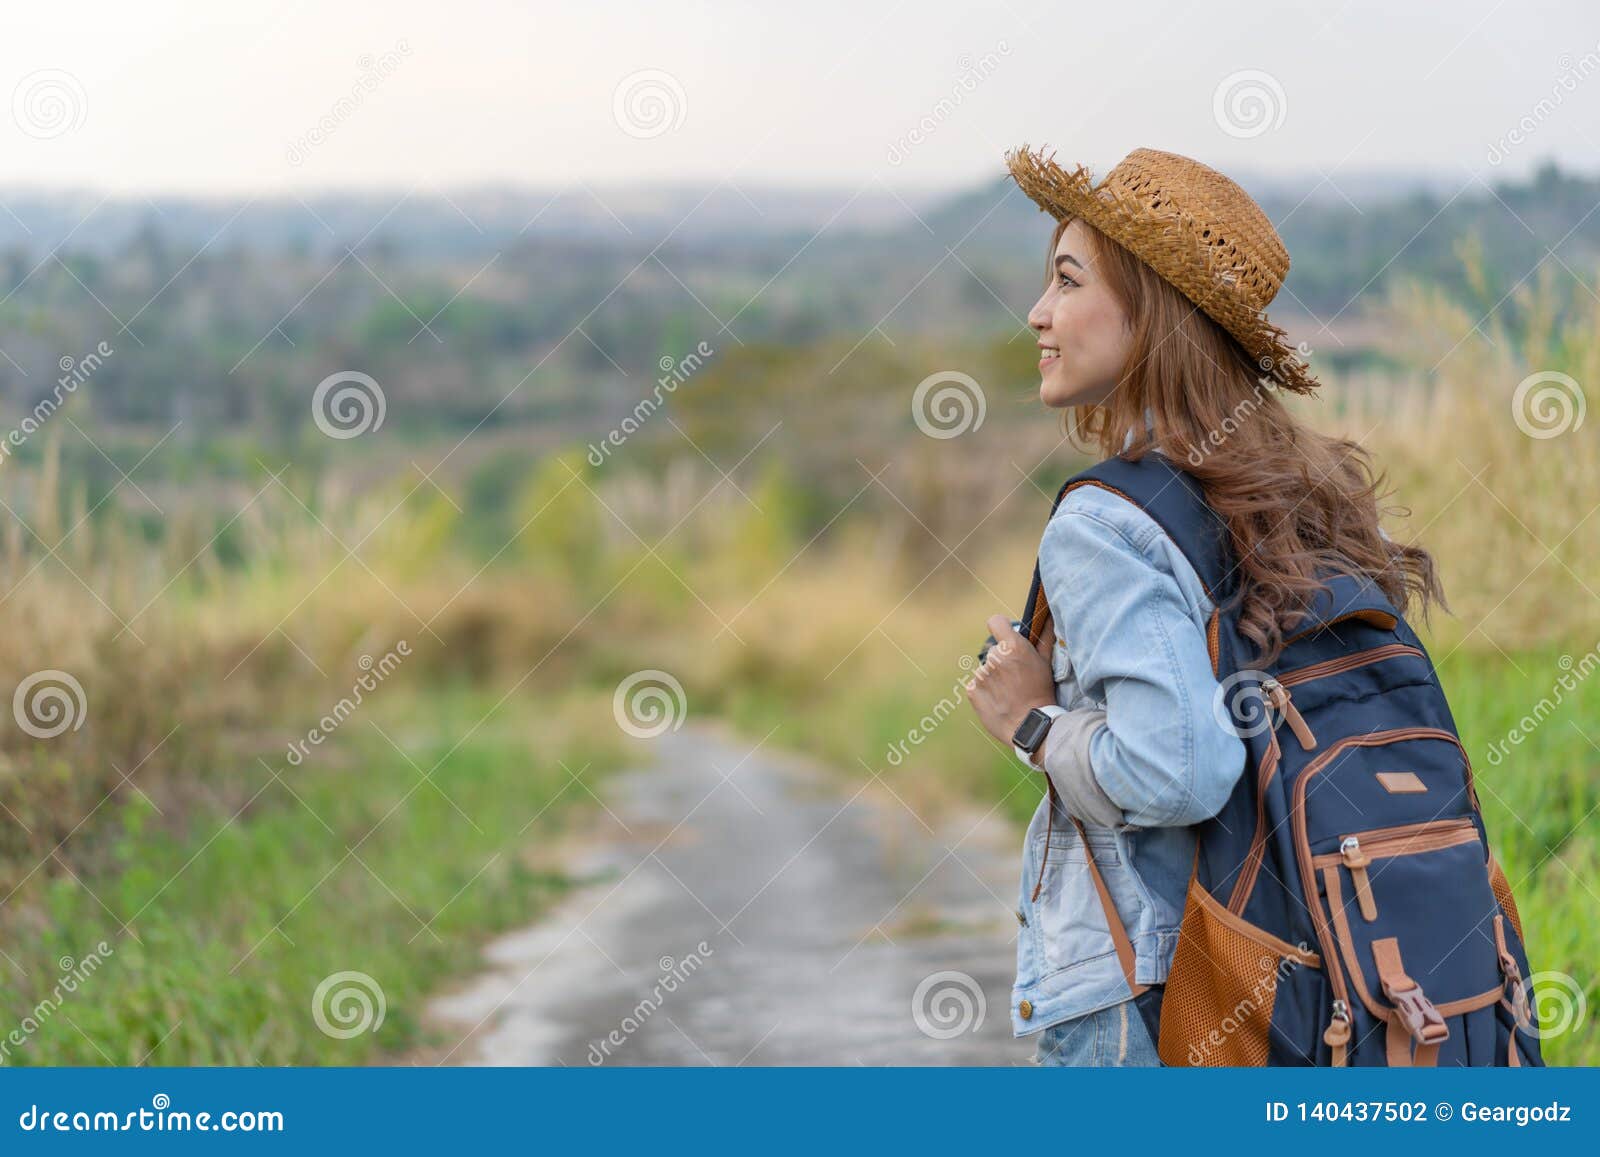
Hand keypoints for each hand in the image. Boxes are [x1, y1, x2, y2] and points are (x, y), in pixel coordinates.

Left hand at [965, 613, 1056, 746]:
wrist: (1030, 726)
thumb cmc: (1041, 692)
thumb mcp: (1046, 663)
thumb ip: (1044, 636)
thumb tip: (1048, 616)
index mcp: (1013, 647)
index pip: (995, 621)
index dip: (1001, 628)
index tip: (1006, 637)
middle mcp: (994, 657)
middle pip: (994, 650)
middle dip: (1003, 660)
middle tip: (1015, 677)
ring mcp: (981, 674)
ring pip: (986, 669)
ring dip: (994, 677)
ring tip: (1008, 692)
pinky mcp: (972, 690)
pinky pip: (976, 684)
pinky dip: (985, 691)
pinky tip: (998, 700)